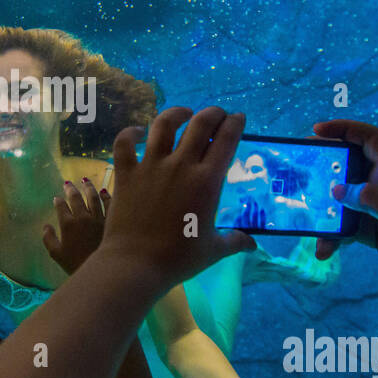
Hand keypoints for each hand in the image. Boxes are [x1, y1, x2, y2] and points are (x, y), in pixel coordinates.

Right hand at [42, 177, 110, 274]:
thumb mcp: (56, 254)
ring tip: (85, 180)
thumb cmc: (75, 264)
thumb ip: (48, 238)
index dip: (58, 201)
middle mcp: (83, 216)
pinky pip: (109, 204)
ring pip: (93, 197)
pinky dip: (106, 196)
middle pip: (76, 198)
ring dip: (88, 187)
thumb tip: (45, 226)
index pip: (61, 206)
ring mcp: (99, 217)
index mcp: (68, 224)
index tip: (57, 198)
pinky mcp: (112, 221)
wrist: (102, 271)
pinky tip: (104, 191)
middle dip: (70, 189)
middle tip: (68, 183)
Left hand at [100, 107, 255, 288]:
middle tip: (217, 114)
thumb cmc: (178, 258)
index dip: (235, 124)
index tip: (238, 118)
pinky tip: (137, 132)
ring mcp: (151, 166)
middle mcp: (181, 165)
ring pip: (163, 125)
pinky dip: (130, 133)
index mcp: (207, 181)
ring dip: (176, 114)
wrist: (136, 264)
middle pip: (200, 124)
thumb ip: (234, 241)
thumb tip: (253, 245)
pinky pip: (125, 143)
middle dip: (212, 113)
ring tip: (183, 114)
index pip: (226, 140)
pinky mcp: (126, 173)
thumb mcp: (213, 250)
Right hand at [311, 120, 377, 289]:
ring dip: (323, 211)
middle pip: (345, 166)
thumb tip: (335, 189)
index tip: (315, 132)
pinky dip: (332, 238)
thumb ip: (368, 198)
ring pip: (340, 201)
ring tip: (305, 220)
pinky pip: (343, 227)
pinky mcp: (371, 229)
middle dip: (321, 168)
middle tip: (298, 172)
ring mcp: (374, 207)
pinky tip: (323, 251)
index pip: (367, 138)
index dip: (343, 128)